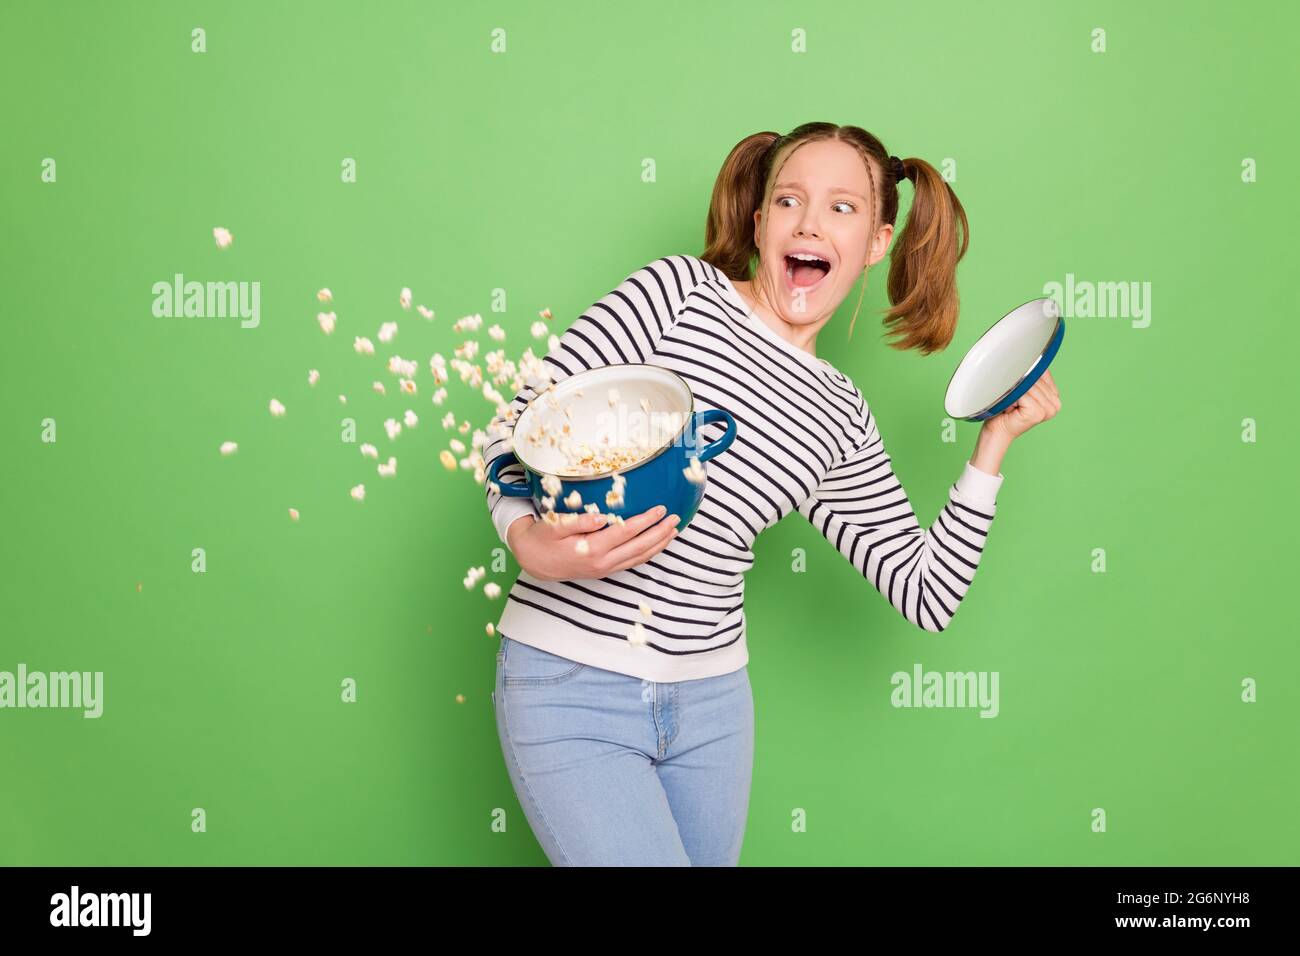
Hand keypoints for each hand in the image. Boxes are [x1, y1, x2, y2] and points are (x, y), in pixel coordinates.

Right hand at [505, 505, 680, 581]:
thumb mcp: (555, 525)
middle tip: (676, 519)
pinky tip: (656, 545)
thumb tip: (602, 517)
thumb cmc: (543, 538)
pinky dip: (647, 553)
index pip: (626, 532)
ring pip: (638, 558)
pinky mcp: (604, 571)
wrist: (533, 561)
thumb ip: (579, 521)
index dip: (646, 520)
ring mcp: (604, 569)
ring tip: (673, 532)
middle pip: (639, 547)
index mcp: (592, 549)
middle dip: (660, 533)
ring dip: (658, 545)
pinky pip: (632, 562)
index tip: (661, 509)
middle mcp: (602, 562)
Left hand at [981, 369, 1060, 443]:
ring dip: (1015, 392)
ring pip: (1029, 386)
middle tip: (1012, 398)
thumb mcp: (1021, 388)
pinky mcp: (1039, 413)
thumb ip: (1030, 375)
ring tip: (1011, 403)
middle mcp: (1056, 402)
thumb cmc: (1005, 408)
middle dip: (1020, 385)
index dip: (1025, 376)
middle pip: (1035, 378)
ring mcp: (1049, 409)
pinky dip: (1013, 397)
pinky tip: (1011, 407)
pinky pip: (1023, 394)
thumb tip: (1026, 357)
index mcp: (1054, 394)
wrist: (998, 429)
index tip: (1017, 386)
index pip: (1042, 371)